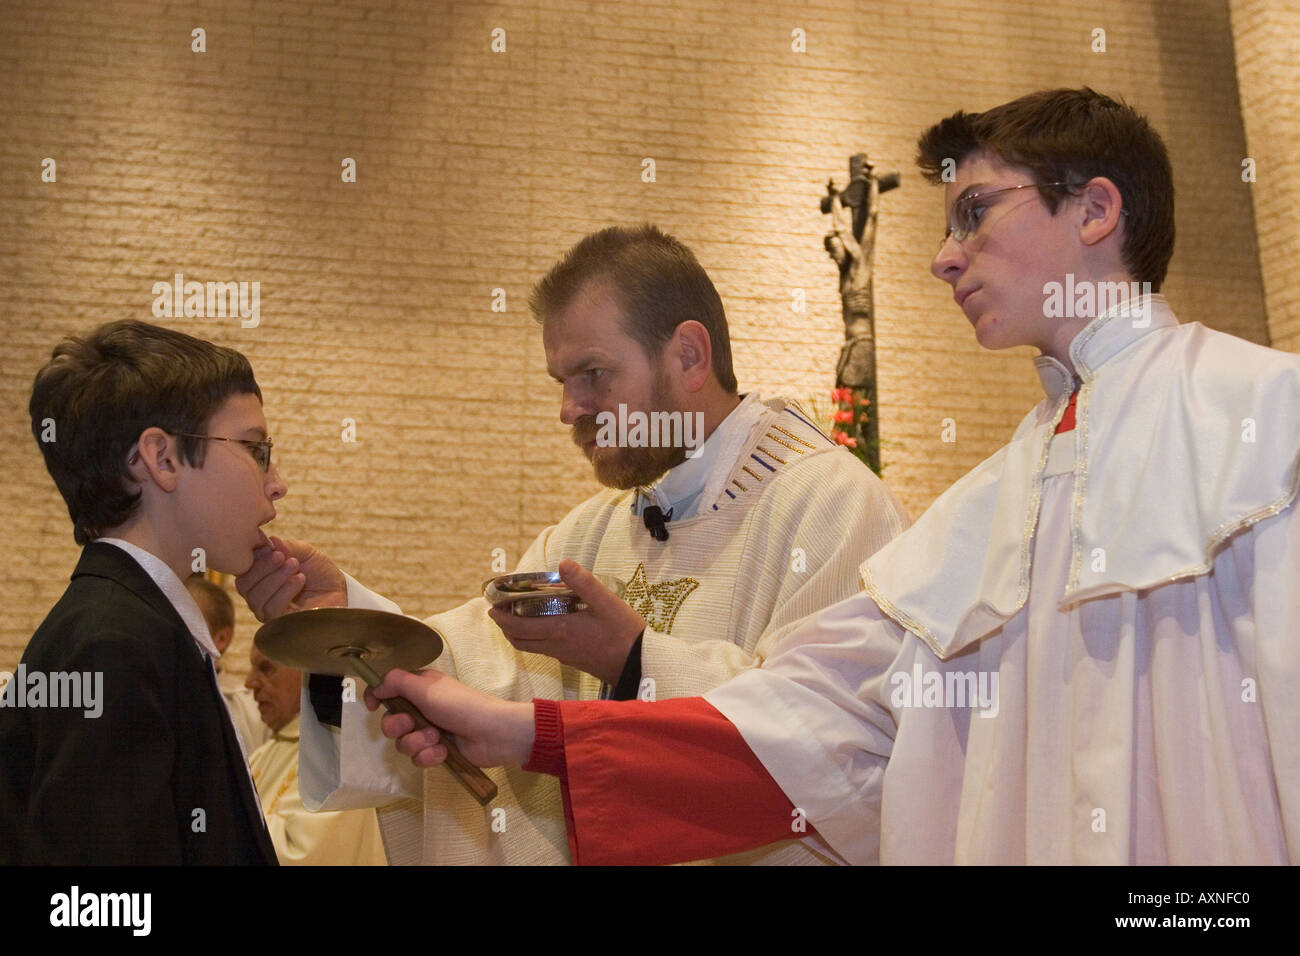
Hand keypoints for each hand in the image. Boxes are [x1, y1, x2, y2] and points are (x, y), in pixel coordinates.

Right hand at [235, 535, 346, 620]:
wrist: (339, 591)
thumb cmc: (319, 572)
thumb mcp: (305, 553)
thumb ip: (288, 547)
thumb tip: (271, 540)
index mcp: (259, 578)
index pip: (242, 570)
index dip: (253, 557)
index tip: (270, 547)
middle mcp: (259, 596)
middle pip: (244, 585)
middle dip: (262, 567)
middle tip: (282, 556)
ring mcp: (268, 612)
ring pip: (256, 598)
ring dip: (275, 578)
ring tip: (294, 565)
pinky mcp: (281, 624)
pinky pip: (272, 609)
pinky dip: (285, 591)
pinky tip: (299, 579)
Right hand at [364, 669, 534, 768]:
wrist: (493, 733)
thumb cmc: (461, 705)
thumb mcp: (427, 687)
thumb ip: (396, 682)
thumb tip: (375, 686)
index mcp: (420, 688)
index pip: (387, 690)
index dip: (376, 698)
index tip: (372, 706)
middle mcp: (422, 708)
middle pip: (391, 722)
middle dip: (398, 726)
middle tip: (412, 724)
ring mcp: (430, 732)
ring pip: (403, 743)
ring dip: (418, 742)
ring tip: (437, 738)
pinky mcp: (438, 752)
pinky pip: (418, 759)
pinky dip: (430, 755)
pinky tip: (444, 752)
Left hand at [488, 559, 644, 684]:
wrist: (638, 664)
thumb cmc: (624, 633)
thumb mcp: (607, 602)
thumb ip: (584, 583)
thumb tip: (562, 563)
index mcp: (559, 629)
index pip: (518, 626)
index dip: (501, 618)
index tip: (492, 606)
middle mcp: (556, 645)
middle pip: (519, 640)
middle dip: (504, 627)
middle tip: (499, 612)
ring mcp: (563, 656)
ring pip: (530, 647)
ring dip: (518, 634)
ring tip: (516, 618)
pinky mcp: (573, 661)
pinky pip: (544, 650)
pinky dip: (534, 639)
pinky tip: (545, 628)